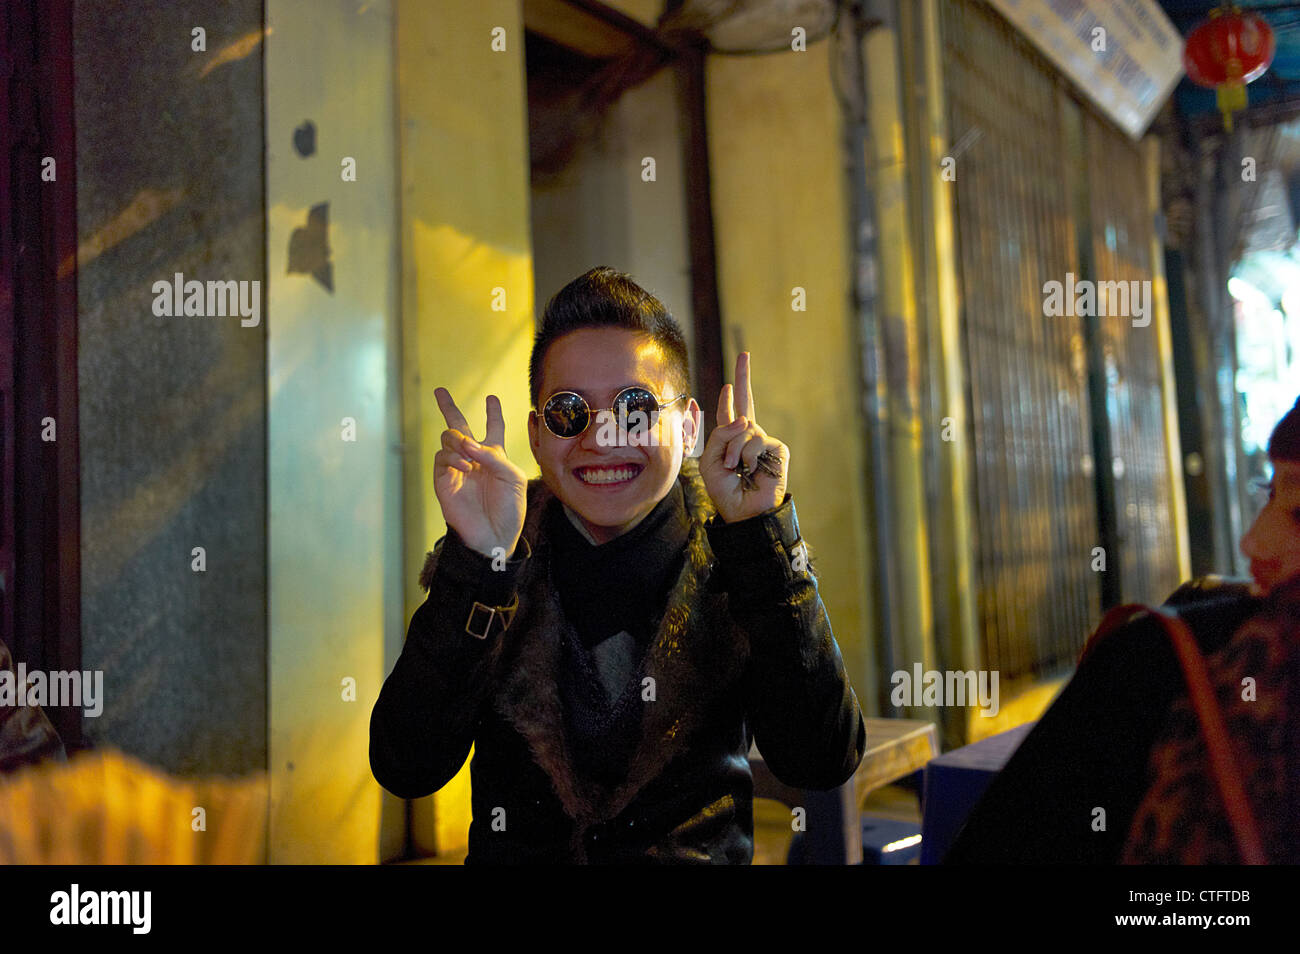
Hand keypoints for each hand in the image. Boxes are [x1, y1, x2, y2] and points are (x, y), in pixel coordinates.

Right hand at [433, 388, 527, 558]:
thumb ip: (494, 457)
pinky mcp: (444, 480)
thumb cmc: (509, 510)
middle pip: (459, 427)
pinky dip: (453, 457)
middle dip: (448, 408)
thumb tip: (468, 444)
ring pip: (448, 438)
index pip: (493, 428)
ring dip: (458, 440)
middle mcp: (474, 458)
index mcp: (495, 456)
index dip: (493, 413)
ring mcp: (457, 468)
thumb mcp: (514, 479)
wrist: (494, 537)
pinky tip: (466, 466)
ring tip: (468, 452)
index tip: (491, 398)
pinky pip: (442, 458)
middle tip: (440, 391)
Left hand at [698, 352, 788, 522]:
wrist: (743, 512)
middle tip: (744, 354)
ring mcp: (764, 442)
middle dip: (744, 377)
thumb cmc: (725, 490)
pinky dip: (746, 455)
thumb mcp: (710, 461)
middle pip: (746, 402)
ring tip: (734, 468)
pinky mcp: (777, 449)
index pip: (729, 413)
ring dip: (733, 449)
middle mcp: (748, 437)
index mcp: (730, 440)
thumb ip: (720, 435)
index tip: (728, 384)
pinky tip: (749, 469)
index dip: (728, 398)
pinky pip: (756, 440)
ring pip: (744, 428)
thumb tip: (745, 420)